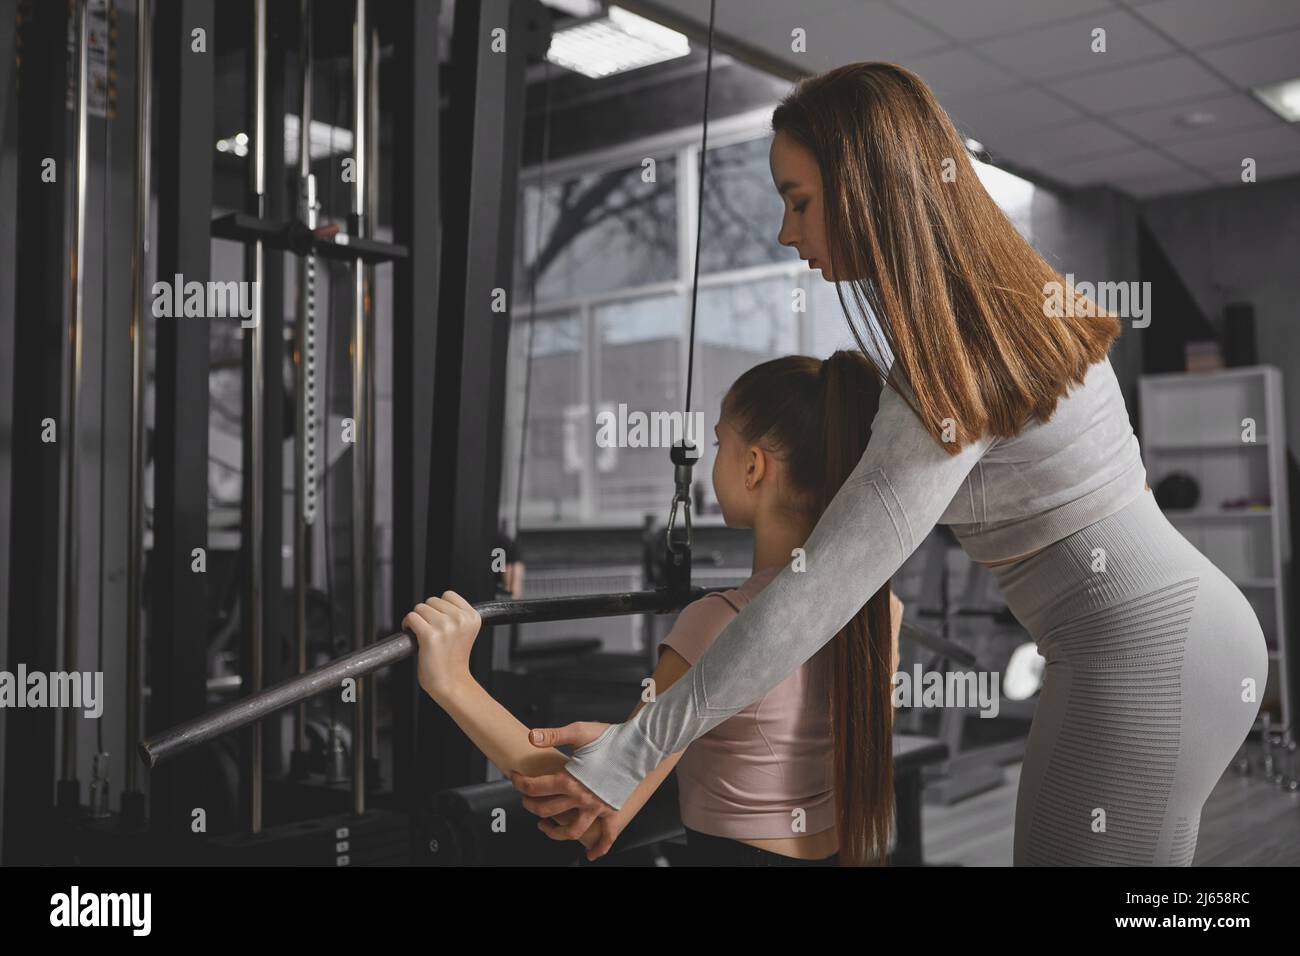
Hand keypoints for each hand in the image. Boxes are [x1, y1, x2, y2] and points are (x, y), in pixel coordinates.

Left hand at [402, 590, 481, 701]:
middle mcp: (460, 619)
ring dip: (417, 619)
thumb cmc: (454, 660)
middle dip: (427, 614)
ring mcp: (445, 626)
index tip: (438, 620)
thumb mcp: (464, 631)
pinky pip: (411, 618)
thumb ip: (456, 614)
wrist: (451, 684)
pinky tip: (412, 635)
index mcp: (472, 616)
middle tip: (429, 629)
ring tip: (422, 633)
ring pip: (420, 608)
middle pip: (432, 600)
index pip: (448, 595)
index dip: (439, 607)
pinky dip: (407, 625)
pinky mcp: (430, 635)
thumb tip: (435, 602)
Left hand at [509, 721, 617, 849]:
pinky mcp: (612, 812)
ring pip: (571, 831)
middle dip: (530, 805)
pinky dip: (599, 848)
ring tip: (544, 827)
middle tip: (526, 799)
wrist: (639, 746)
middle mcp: (581, 798)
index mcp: (570, 779)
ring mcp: (597, 808)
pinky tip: (591, 854)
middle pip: (546, 810)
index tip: (515, 778)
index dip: (520, 783)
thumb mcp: (579, 731)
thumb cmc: (611, 738)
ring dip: (553, 833)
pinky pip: (606, 836)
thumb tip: (531, 737)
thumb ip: (553, 735)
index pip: (536, 787)